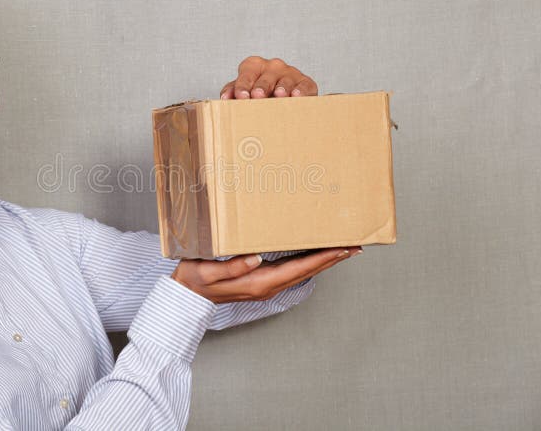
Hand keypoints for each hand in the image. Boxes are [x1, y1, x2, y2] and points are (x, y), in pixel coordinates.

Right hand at [171, 247, 361, 303]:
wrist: (185, 296)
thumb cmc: (193, 281)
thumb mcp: (206, 271)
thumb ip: (231, 266)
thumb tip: (256, 258)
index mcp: (259, 282)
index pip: (300, 268)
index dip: (324, 258)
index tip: (344, 248)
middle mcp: (267, 285)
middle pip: (308, 271)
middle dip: (332, 258)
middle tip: (355, 245)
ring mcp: (266, 285)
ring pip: (303, 271)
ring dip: (323, 260)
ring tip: (341, 248)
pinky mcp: (261, 281)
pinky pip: (293, 271)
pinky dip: (308, 261)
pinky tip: (313, 253)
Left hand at [219, 56, 318, 98]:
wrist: (283, 100)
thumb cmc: (260, 94)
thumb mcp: (244, 91)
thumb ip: (233, 92)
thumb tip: (225, 98)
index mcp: (255, 66)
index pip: (247, 72)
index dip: (243, 84)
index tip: (241, 96)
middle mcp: (273, 67)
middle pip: (266, 76)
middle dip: (262, 86)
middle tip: (257, 96)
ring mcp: (290, 73)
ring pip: (286, 80)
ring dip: (282, 87)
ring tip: (279, 95)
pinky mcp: (306, 83)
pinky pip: (304, 85)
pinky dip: (301, 91)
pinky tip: (296, 96)